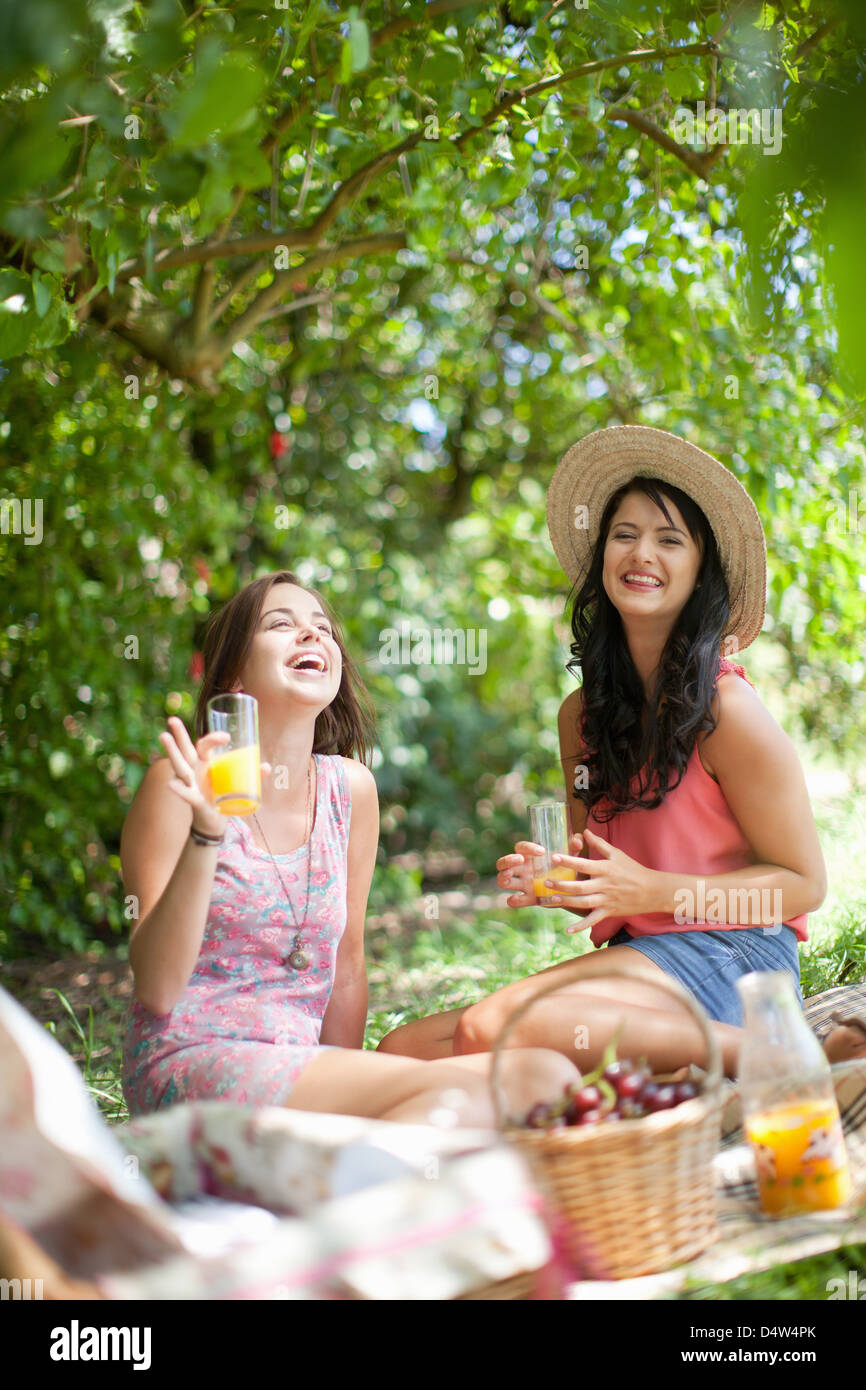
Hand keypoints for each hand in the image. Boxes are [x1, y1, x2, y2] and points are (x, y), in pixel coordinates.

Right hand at [159, 717, 271, 837]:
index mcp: (205, 763)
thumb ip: (253, 775)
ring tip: (163, 736)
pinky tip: (171, 784)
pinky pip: (185, 793)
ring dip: (172, 752)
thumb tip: (267, 766)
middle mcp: (195, 770)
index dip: (213, 739)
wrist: (215, 822)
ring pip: (179, 766)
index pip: (204, 745)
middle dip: (178, 735)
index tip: (226, 737)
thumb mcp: (239, 784)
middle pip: (185, 750)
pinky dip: (179, 790)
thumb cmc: (225, 797)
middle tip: (172, 720)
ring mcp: (191, 784)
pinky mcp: (193, 800)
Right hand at [496, 834, 584, 908]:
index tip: (542, 851)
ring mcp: (522, 884)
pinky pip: (512, 901)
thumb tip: (578, 839)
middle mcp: (522, 869)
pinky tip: (517, 898)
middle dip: (508, 860)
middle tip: (519, 860)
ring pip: (502, 880)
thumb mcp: (571, 858)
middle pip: (503, 862)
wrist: (571, 890)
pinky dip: (512, 900)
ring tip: (510, 877)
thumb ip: (574, 848)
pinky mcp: (527, 898)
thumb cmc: (567, 868)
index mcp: (530, 856)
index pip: (521, 847)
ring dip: (503, 877)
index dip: (528, 848)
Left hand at [541, 827, 658, 933]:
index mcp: (606, 869)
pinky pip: (593, 920)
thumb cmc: (633, 870)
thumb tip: (584, 831)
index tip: (554, 857)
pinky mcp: (609, 911)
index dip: (568, 861)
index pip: (584, 865)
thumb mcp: (617, 854)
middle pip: (580, 886)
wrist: (652, 890)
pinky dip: (581, 927)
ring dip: (567, 901)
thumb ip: (599, 844)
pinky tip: (568, 930)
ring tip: (553, 898)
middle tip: (546, 881)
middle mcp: (605, 885)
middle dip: (562, 884)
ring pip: (584, 902)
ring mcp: (606, 900)